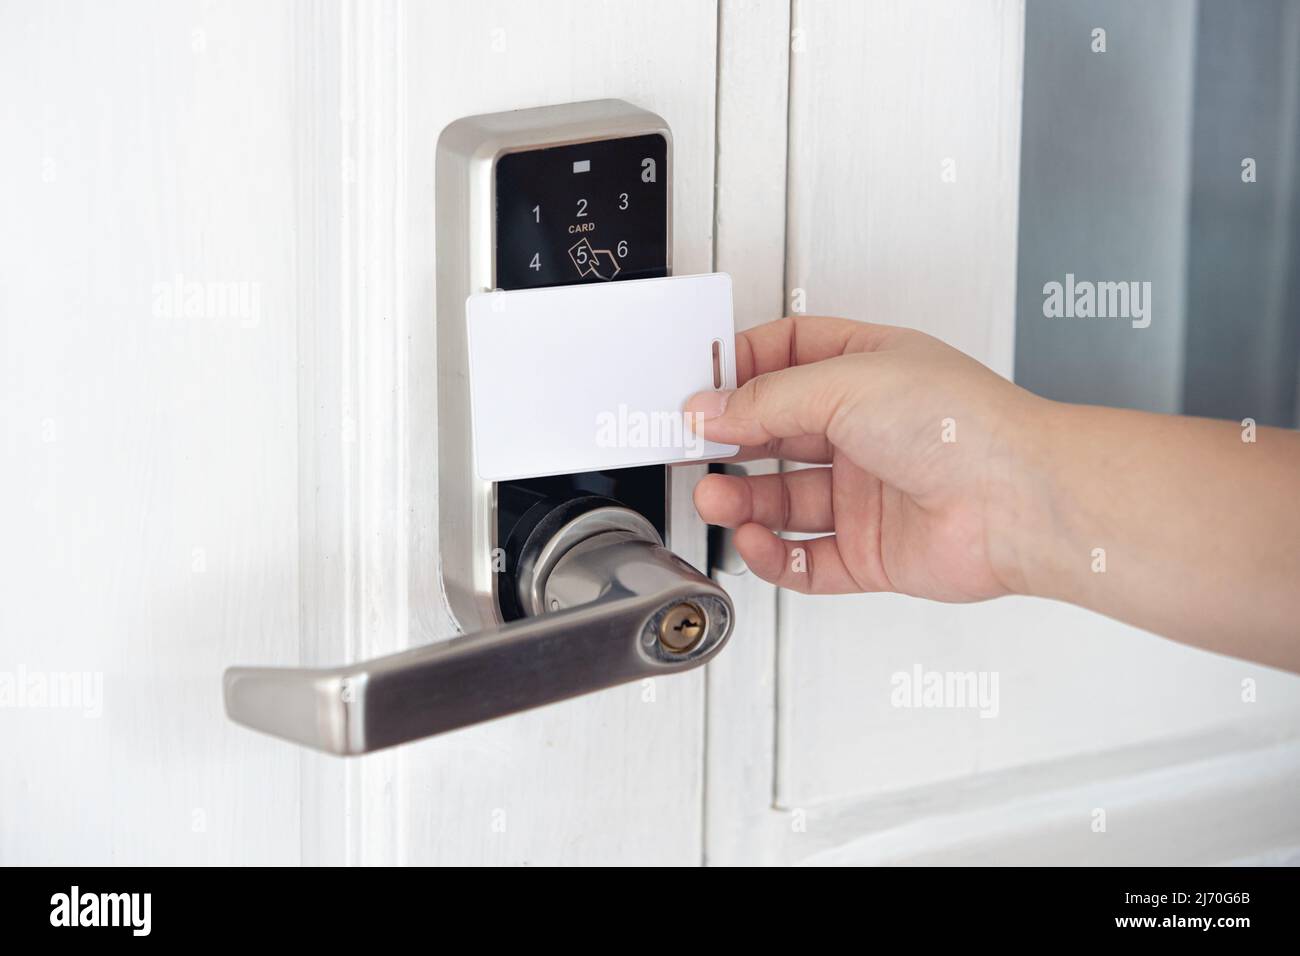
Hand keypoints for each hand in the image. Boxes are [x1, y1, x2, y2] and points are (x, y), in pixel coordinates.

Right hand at [685, 315, 1042, 601]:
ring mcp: (866, 492)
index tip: (700, 389)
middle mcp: (865, 430)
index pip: (784, 358)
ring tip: (714, 497)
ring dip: (740, 500)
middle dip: (728, 441)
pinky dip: (774, 555)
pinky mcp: (870, 551)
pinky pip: (805, 558)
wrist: (1019, 501)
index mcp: (866, 370)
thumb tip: (710, 409)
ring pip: (782, 499)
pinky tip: (757, 541)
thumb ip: (766, 400)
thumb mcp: (845, 383)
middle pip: (774, 433)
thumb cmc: (963, 424)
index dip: (739, 372)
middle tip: (688, 447)